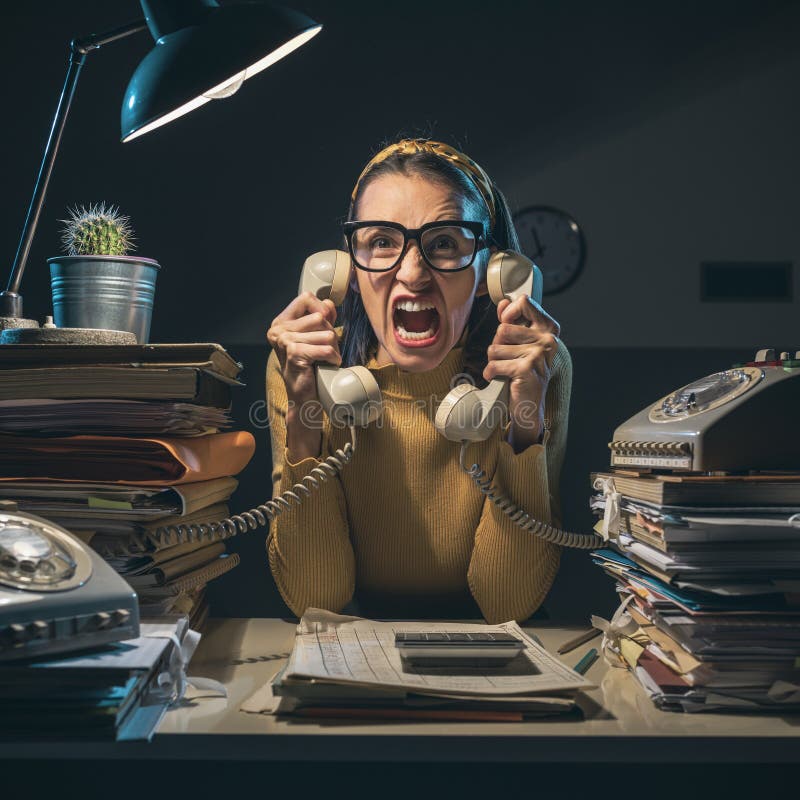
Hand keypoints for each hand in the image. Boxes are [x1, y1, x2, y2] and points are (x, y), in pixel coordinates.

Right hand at [267, 292, 339, 405]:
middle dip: (330, 334)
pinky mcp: (294, 353)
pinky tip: (328, 364)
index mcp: (281, 322)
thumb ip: (321, 316)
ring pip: (327, 334)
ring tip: (324, 359)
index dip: (322, 309)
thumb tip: (328, 303)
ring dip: (333, 348)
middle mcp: (279, 329)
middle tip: (324, 350)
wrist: (304, 396)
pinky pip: (327, 349)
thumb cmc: (311, 366)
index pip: (306, 298)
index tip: (324, 325)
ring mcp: (285, 341)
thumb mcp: (315, 336)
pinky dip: (333, 358)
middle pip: (320, 317)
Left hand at [483, 295, 560, 451]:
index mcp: (549, 329)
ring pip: (495, 347)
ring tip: (505, 369)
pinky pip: (494, 364)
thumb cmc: (525, 371)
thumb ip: (513, 321)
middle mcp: (547, 340)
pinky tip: (499, 378)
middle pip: (503, 328)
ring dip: (494, 361)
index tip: (506, 324)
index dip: (509, 313)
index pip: (524, 302)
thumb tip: (503, 302)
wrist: (530, 404)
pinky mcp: (526, 369)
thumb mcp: (521, 343)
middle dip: (498, 344)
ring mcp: (538, 354)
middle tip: (507, 358)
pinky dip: (491, 373)